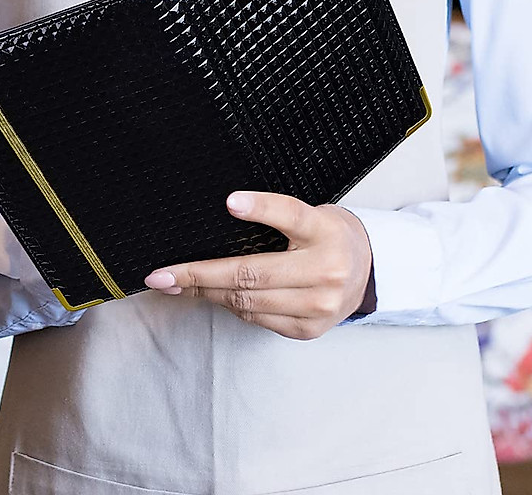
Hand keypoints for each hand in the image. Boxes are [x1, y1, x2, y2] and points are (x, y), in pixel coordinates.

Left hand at [143, 191, 374, 340]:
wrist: (368, 270)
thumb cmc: (327, 234)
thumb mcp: (312, 214)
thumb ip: (277, 217)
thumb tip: (222, 215)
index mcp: (324, 231)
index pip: (290, 215)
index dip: (260, 207)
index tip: (230, 202)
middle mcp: (325, 270)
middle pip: (253, 273)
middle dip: (200, 274)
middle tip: (163, 275)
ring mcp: (318, 306)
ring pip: (249, 302)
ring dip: (207, 294)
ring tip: (177, 286)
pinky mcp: (309, 330)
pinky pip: (258, 319)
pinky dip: (231, 306)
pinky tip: (211, 296)